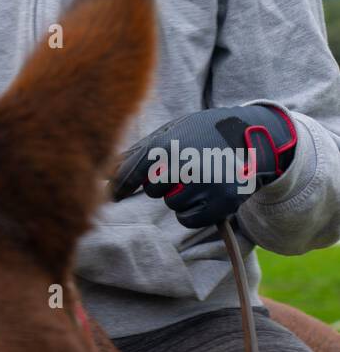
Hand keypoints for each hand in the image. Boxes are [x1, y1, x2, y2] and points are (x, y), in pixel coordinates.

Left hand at [111, 103, 296, 227]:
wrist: (250, 137)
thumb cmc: (201, 133)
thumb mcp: (170, 132)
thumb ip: (138, 152)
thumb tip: (102, 173)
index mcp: (167, 144)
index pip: (132, 173)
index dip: (119, 186)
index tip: (111, 195)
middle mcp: (184, 164)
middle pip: (153, 190)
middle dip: (162, 183)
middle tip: (181, 169)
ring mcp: (204, 184)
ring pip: (172, 205)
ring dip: (179, 196)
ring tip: (198, 177)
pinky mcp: (221, 202)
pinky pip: (189, 219)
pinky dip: (192, 211)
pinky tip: (204, 193)